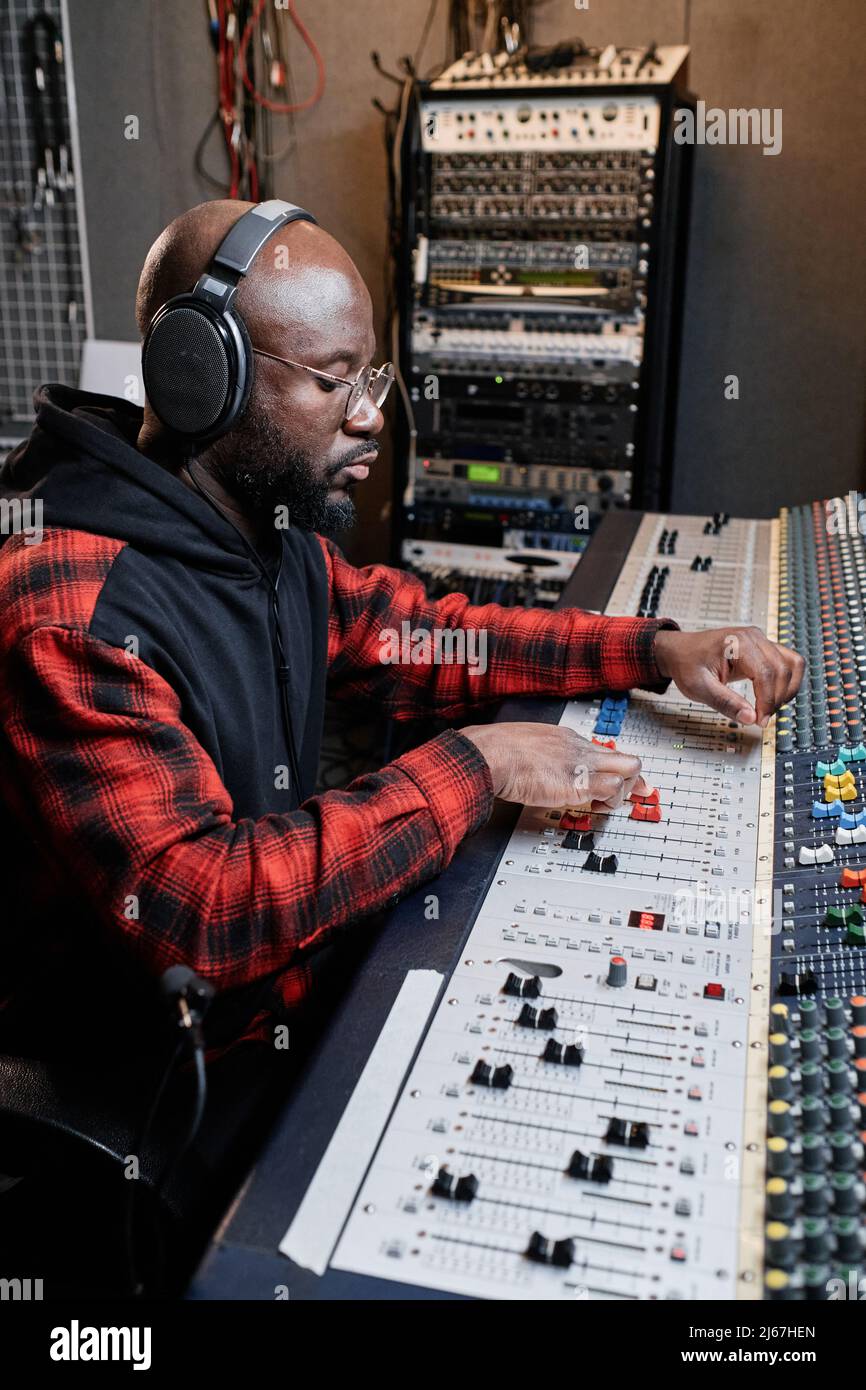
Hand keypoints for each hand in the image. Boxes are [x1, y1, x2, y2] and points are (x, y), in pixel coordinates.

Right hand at [461, 722, 647, 810]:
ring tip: (603, 805)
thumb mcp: (521, 744)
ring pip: (629, 770)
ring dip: (622, 792)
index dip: (615, 768)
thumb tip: (529, 764)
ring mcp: (582, 763)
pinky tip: (595, 808)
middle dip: (632, 779)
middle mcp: (579, 747)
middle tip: (632, 794)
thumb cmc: (495, 751)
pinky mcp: (580, 783)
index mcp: (564, 738)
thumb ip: (534, 755)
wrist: (490, 754)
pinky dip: (611, 802)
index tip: (622, 779)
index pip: (603, 751)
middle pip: (625, 758)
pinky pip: (613, 789)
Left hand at [653, 627, 804, 726]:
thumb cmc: (687, 664)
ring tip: (769, 708)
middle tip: (762, 718)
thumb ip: (725, 703)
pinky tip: (774, 697)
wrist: (681, 651)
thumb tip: (750, 718)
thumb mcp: (698, 687)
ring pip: (792, 665)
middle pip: (783, 670)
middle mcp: (754, 638)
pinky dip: (787, 682)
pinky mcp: (765, 649)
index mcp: (738, 643)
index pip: (766, 673)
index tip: (759, 720)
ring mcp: (762, 641)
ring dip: (788, 690)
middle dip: (777, 699)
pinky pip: (788, 663)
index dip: (767, 701)